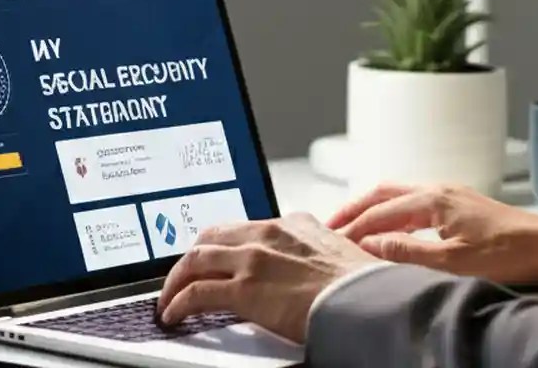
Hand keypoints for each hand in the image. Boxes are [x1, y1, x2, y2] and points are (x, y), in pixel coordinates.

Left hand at [156, 212, 379, 342]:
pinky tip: (174, 314)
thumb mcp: (339, 254)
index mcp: (293, 223)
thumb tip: (315, 267)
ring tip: (170, 298)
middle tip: (184, 274)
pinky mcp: (244, 289)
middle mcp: (268, 234)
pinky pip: (196, 293)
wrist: (367, 300)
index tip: (217, 256)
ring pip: (196, 260)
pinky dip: (178, 303)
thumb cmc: (362, 285)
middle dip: (193, 256)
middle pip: (212, 237)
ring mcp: (253, 259)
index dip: (224, 243)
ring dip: (176, 280)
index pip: (245, 227)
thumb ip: (317, 252)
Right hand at [328, 182, 537, 285]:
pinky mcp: (460, 205)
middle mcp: (439, 189)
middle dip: (356, 207)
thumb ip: (408, 250)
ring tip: (355, 226)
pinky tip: (393, 229)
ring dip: (375, 209)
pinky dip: (396, 213)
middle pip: (385, 192)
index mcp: (433, 199)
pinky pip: (416, 203)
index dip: (354, 227)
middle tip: (331, 224)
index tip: (333, 241)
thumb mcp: (453, 261)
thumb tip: (371, 242)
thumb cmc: (506, 254)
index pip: (380, 210)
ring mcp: (450, 195)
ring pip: (400, 195)